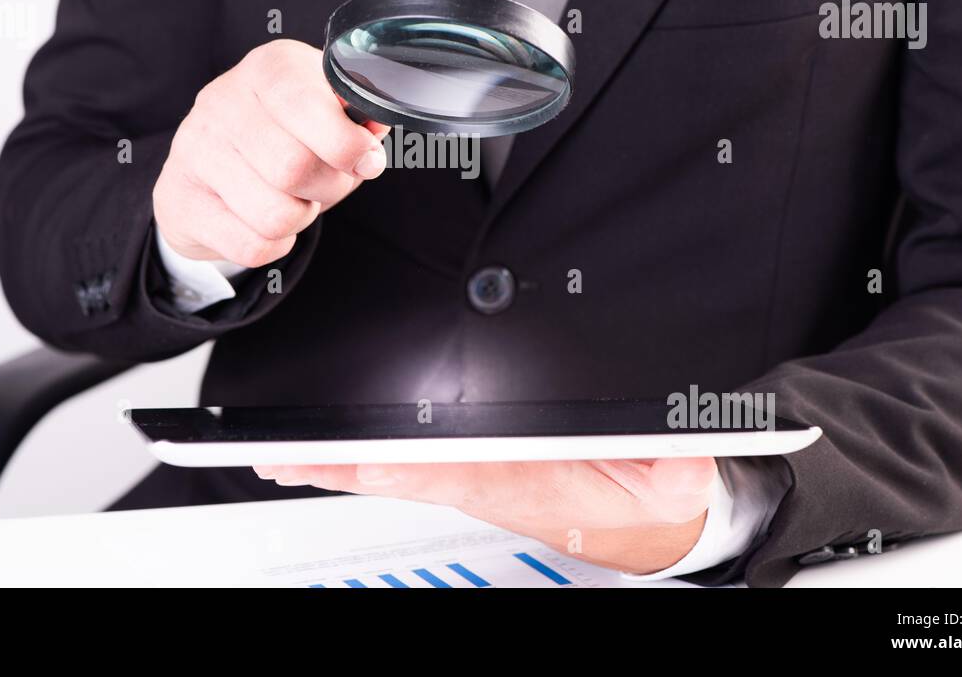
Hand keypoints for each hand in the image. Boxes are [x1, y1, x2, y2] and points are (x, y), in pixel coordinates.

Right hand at [154, 39, 389, 267]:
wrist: (212, 167)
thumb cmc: (286, 136)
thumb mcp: (327, 113)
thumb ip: (359, 122)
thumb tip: (370, 146)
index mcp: (269, 67)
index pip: (307, 105)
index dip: (348, 144)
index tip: (365, 160)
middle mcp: (224, 100)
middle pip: (295, 167)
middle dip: (329, 188)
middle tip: (329, 184)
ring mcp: (195, 148)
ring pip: (275, 214)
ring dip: (300, 218)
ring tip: (294, 199)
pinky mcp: (179, 198)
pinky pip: (251, 245)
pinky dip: (274, 244)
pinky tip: (266, 222)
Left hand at [255, 457, 716, 574]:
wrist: (633, 508)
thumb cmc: (637, 484)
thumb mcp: (669, 478)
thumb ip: (674, 470)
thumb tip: (683, 460)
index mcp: (519, 477)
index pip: (455, 469)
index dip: (407, 464)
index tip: (364, 457)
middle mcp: (481, 476)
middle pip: (400, 470)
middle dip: (339, 464)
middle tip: (281, 457)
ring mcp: (464, 472)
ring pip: (388, 465)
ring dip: (332, 462)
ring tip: (278, 455)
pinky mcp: (458, 464)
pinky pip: (396, 458)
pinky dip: (351, 456)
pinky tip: (317, 454)